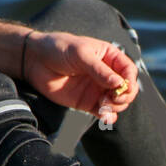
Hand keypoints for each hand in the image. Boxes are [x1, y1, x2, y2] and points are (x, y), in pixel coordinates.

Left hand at [24, 30, 138, 123]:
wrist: (34, 61)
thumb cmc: (57, 49)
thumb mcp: (80, 54)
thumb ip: (99, 70)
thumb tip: (119, 84)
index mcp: (109, 57)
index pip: (128, 71)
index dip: (130, 80)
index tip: (124, 87)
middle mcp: (107, 74)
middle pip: (127, 89)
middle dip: (124, 96)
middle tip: (113, 98)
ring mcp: (98, 89)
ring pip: (118, 103)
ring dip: (115, 107)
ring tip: (103, 104)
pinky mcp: (88, 103)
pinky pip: (104, 113)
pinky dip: (108, 117)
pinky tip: (105, 116)